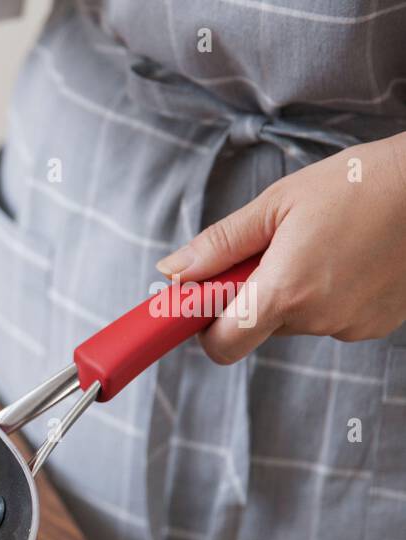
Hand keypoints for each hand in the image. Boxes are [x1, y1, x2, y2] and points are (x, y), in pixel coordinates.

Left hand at [155, 131, 405, 363]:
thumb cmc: (361, 182)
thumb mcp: (277, 203)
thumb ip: (220, 244)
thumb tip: (172, 271)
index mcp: (286, 292)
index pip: (223, 345)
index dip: (205, 327)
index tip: (203, 300)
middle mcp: (319, 320)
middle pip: (257, 328)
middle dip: (251, 295)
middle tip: (271, 249)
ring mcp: (352, 326)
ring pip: (296, 320)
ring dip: (293, 291)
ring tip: (321, 243)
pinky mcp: (378, 324)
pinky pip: (332, 317)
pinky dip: (328, 294)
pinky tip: (349, 255)